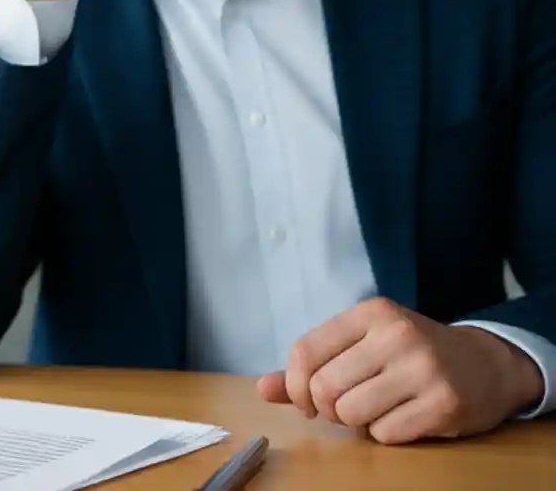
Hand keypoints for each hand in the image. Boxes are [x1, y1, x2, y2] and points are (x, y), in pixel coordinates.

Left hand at [256, 298, 542, 444]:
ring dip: (355, 423)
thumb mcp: (361, 345)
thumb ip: (310, 365)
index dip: (295, 385)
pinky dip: (384, 434)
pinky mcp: (445, 403)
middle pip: (324, 387)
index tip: (307, 398)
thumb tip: (262, 389)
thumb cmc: (409, 354)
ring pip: (352, 413)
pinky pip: (385, 434)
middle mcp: (398, 335)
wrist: (486, 364)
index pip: (304, 351)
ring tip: (373, 410)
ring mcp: (424, 369)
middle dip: (327, 408)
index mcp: (371, 313)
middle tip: (344, 407)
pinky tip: (401, 418)